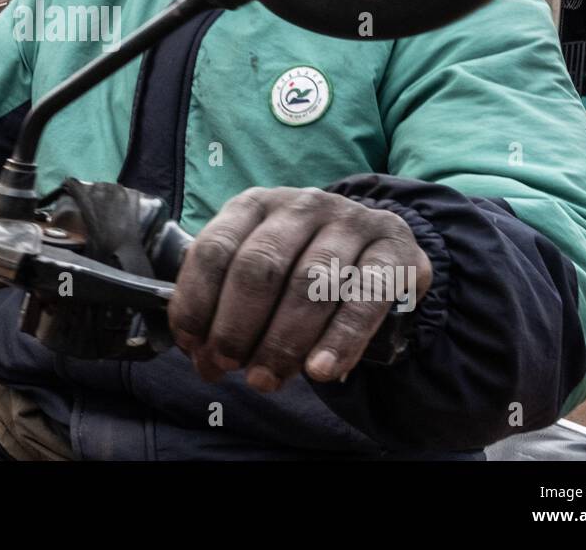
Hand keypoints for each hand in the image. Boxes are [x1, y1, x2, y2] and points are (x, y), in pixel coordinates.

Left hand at [168, 186, 430, 391]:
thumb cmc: (302, 266)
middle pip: (261, 266)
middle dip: (236, 325)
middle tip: (227, 366)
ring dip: (282, 341)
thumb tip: (200, 356)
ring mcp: (351, 222)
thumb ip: (226, 306)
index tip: (191, 345)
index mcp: (256, 205)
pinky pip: (365, 298)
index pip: (216, 249)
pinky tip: (319, 371)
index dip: (198, 301)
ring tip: (265, 380)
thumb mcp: (260, 270)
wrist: (378, 249)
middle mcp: (302, 205)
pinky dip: (340, 340)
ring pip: (311, 283)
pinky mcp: (394, 249)